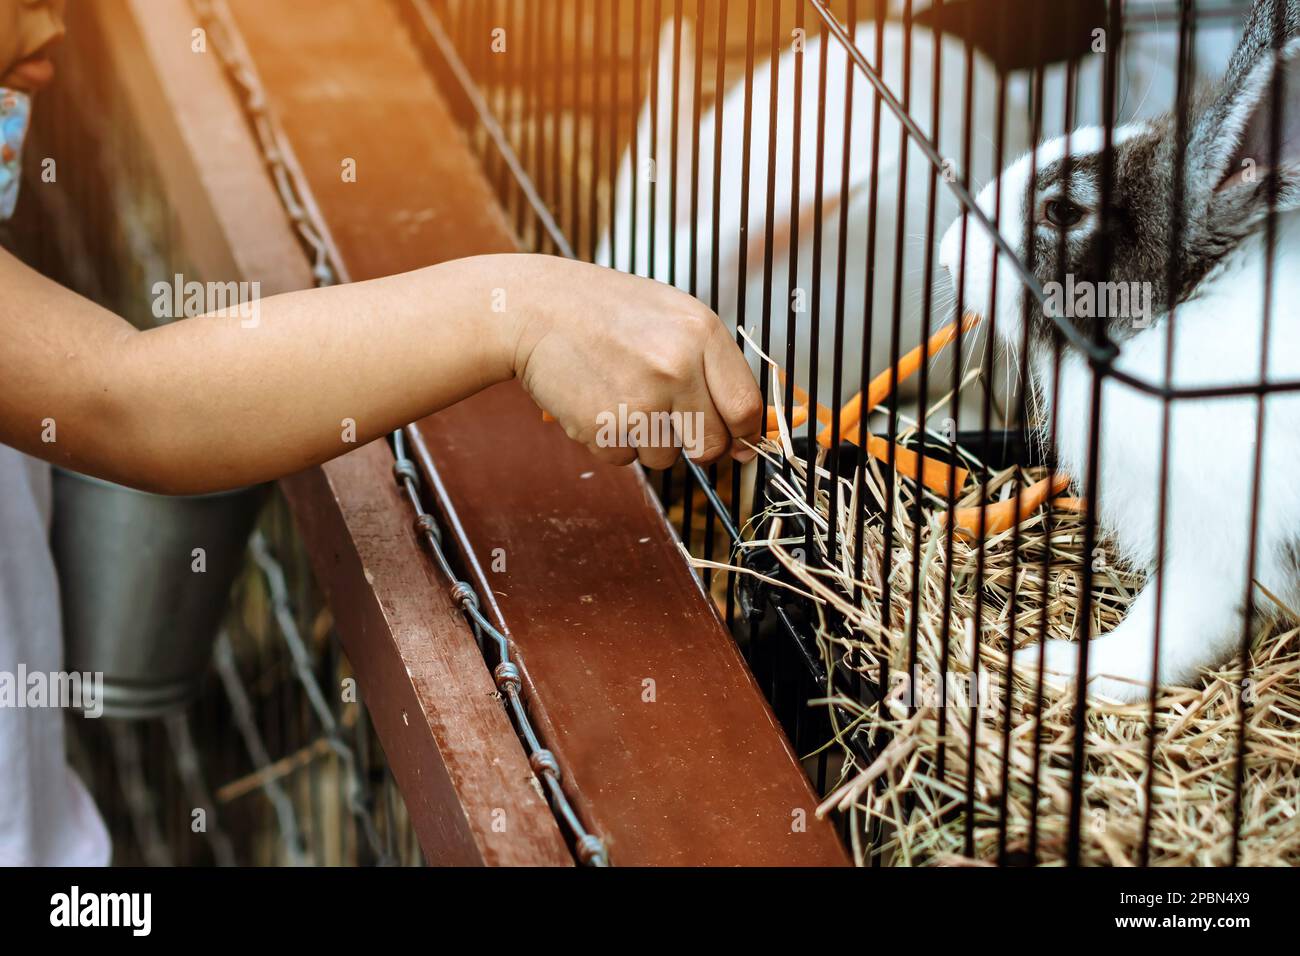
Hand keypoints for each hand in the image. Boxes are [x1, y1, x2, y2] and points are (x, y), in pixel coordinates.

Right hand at [505, 255, 761, 468]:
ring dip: (647, 441)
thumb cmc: (608, 312)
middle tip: (670, 420)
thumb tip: (750, 430)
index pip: (746, 408)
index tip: (738, 442)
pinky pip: (625, 459)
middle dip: (696, 444)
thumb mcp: (674, 317)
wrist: (535, 309)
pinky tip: (598, 401)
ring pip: (666, 458)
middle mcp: (677, 367)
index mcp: (702, 334)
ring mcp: (640, 400)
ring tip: (623, 396)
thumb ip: (714, 366)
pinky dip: (613, 441)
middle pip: (711, 445)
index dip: (745, 435)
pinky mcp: (604, 426)